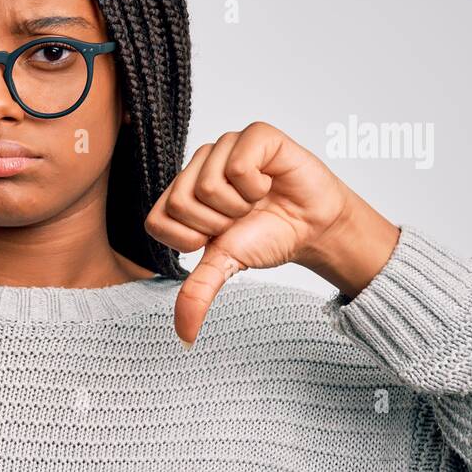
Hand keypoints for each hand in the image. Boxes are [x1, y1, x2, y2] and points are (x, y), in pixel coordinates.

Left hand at [144, 121, 400, 347]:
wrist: (314, 226)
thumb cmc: (267, 237)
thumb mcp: (226, 266)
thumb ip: (198, 294)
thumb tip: (184, 337)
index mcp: (180, 195)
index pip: (157, 221)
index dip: (191, 239)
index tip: (218, 237)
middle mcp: (196, 167)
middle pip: (181, 203)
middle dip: (218, 223)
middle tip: (241, 218)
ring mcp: (224, 147)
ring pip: (208, 185)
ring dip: (240, 205)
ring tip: (256, 201)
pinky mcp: (254, 134)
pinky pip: (238, 164)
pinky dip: (257, 185)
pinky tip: (269, 183)